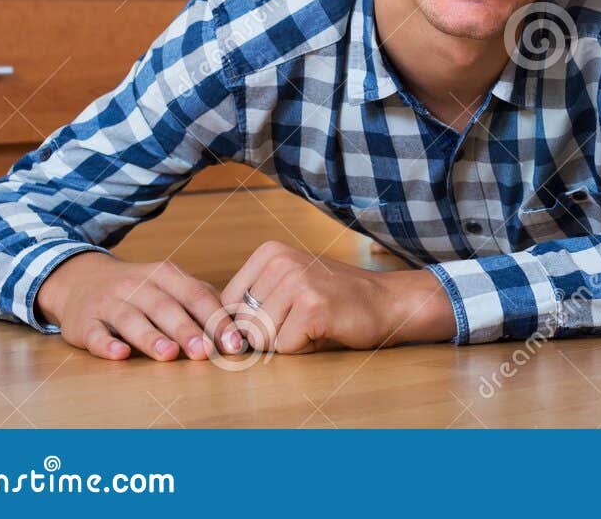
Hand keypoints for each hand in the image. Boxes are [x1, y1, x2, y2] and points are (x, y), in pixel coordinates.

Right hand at [35, 251, 244, 361]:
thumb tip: (237, 324)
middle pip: (165, 306)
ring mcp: (108, 302)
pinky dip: (107, 344)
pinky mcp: (83, 322)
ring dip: (151, 337)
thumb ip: (200, 299)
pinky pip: (95, 333)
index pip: (195, 294)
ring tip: (170, 355)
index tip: (233, 343)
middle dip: (187, 329)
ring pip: (131, 318)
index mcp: (164, 274)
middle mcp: (136, 284)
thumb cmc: (137, 289)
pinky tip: (120, 354)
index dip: (215, 318)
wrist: (79, 280)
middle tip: (205, 352)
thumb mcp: (168, 284)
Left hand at [220, 241, 441, 353]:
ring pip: (261, 338)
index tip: (282, 315)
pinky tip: (326, 327)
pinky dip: (305, 347)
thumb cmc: (336, 298)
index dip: (249, 323)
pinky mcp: (312, 307)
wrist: (387, 300)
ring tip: (315, 321)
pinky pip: (285, 347)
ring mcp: (297, 282)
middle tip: (304, 317)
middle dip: (270, 333)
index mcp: (269, 252)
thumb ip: (253, 298)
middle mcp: (280, 262)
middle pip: (242, 324)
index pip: (226, 304)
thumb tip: (213, 334)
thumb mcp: (289, 283)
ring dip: (288, 341)